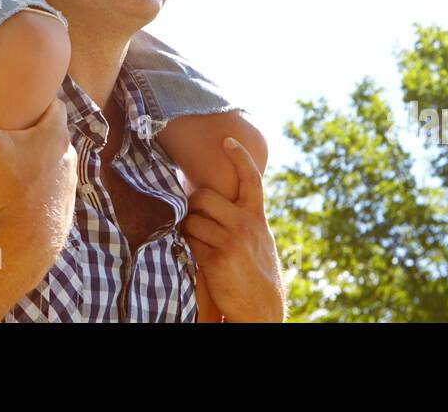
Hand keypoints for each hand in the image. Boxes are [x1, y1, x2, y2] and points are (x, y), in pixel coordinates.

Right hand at [0, 92, 77, 255]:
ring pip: (55, 160)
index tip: (28, 101)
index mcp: (55, 135)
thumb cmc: (13, 187)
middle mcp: (68, 155)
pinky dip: (41, 183)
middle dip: (37, 130)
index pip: (57, 106)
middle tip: (15, 130)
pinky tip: (22, 189)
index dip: (43, 101)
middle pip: (55, 134)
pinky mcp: (63, 204)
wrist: (28, 238)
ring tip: (17, 161)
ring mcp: (68, 181)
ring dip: (40, 158)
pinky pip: (53, 185)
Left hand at [180, 137, 285, 321]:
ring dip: (186, 228)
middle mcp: (245, 224)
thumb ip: (244, 219)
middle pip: (205, 196)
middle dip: (191, 203)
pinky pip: (189, 242)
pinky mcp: (216, 259)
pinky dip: (186, 245)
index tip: (227, 139)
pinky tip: (191, 253)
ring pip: (193, 220)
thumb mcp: (260, 240)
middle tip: (190, 213)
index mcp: (257, 218)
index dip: (239, 156)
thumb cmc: (257, 273)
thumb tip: (219, 200)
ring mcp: (231, 241)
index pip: (251, 179)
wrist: (261, 309)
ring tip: (192, 239)